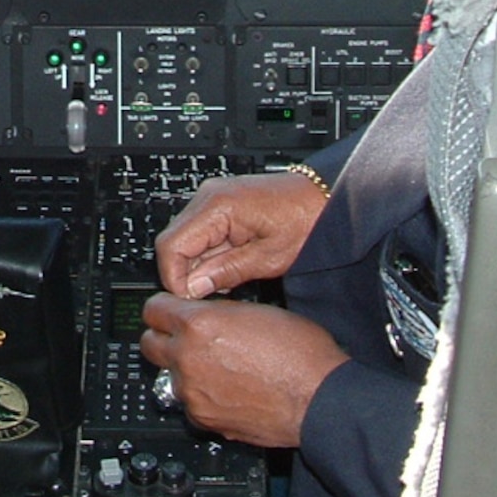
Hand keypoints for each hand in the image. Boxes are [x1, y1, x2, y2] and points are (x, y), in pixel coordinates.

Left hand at [138, 293, 346, 447]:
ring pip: (171, 376)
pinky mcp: (206, 420)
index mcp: (199, 325)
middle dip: (164, 338)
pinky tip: (228, 391)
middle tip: (184, 337)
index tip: (168, 310)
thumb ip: (218, 312)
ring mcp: (194, 394)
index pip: (153, 309)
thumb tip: (204, 313)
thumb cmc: (300, 355)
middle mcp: (188, 359)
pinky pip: (191, 404)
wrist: (320, 400)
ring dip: (186, 370)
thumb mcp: (257, 311)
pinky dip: (202, 397)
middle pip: (149, 344)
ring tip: (218, 367)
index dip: (163, 308)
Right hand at [155, 171, 326, 298]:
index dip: (174, 277)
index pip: (171, 245)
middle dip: (185, 274)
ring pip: (185, 240)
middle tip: (208, 297)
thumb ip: (225, 272)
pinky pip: (200, 235)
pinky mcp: (219, 206)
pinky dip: (208, 256)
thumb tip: (192, 289)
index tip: (189, 300)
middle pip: (174, 242)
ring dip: (198, 266)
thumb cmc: (305, 220)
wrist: (324, 198)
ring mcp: (212, 199)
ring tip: (224, 284)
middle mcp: (208, 196)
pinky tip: (227, 270)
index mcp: (217, 205)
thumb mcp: (268, 257)